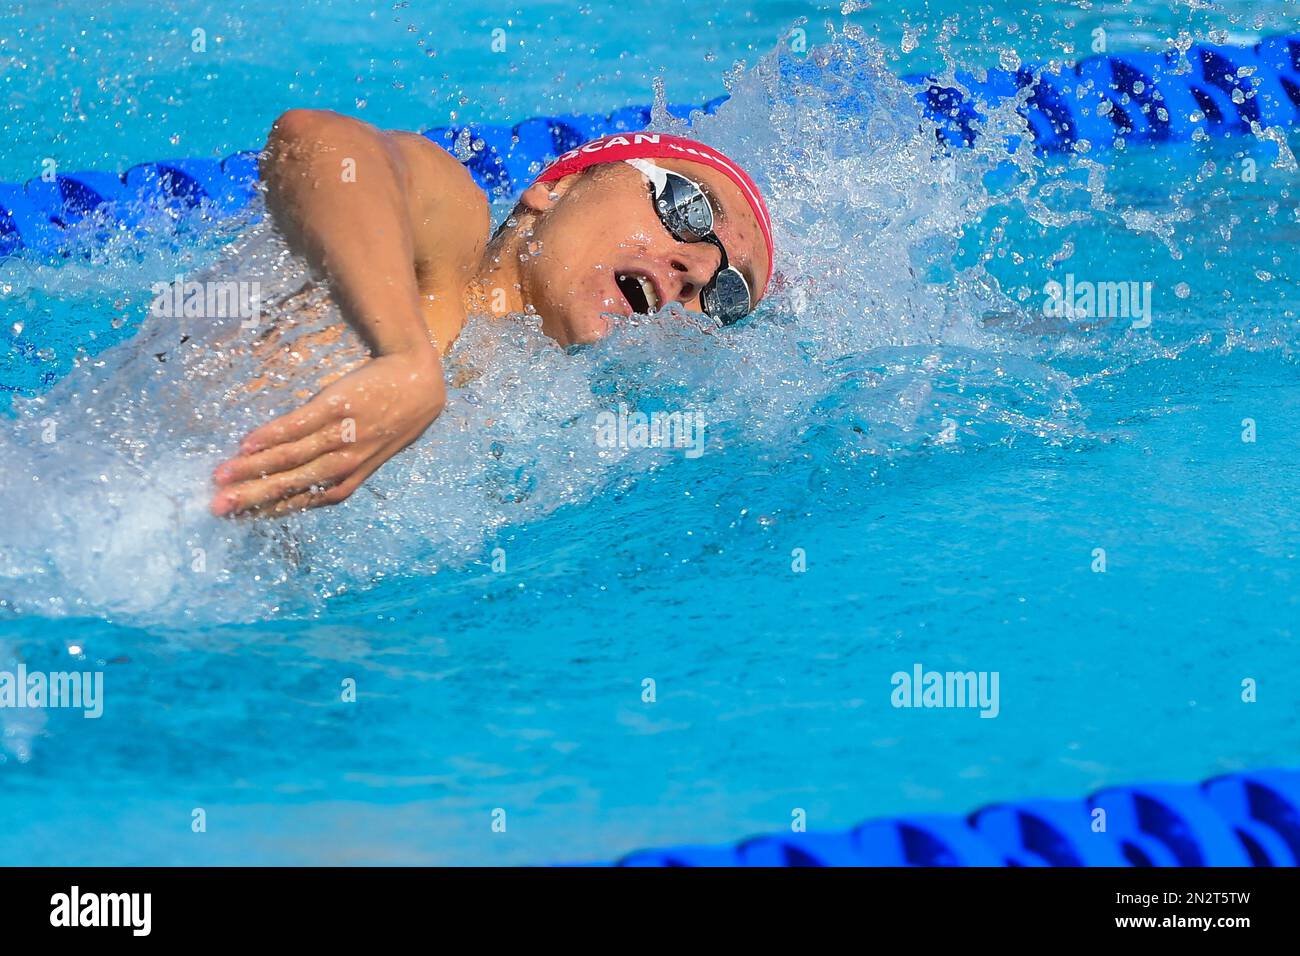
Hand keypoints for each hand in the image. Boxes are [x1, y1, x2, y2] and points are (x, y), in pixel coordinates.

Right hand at [210, 348, 444, 516]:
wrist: (417, 380)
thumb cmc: (386, 419)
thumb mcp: (366, 452)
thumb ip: (333, 467)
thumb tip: (289, 477)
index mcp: (349, 477)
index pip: (302, 500)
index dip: (268, 510)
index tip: (236, 519)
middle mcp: (345, 461)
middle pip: (292, 483)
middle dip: (252, 497)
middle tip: (217, 508)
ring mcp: (341, 434)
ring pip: (292, 457)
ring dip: (253, 467)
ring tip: (221, 476)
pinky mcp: (336, 406)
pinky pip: (299, 424)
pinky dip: (273, 434)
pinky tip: (247, 443)